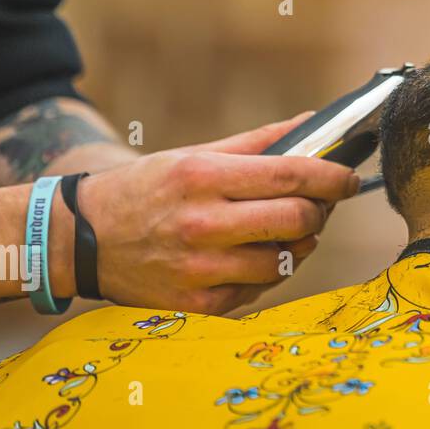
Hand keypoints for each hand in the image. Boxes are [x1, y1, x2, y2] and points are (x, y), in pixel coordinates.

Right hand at [66, 113, 357, 314]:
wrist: (80, 240)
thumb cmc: (145, 190)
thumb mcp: (195, 154)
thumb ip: (258, 142)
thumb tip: (313, 124)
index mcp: (204, 178)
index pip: (291, 176)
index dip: (332, 177)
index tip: (349, 177)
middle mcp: (202, 225)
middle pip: (297, 220)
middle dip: (320, 212)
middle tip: (319, 205)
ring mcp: (200, 270)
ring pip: (285, 261)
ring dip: (297, 245)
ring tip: (283, 231)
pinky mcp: (198, 304)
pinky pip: (260, 290)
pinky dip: (268, 272)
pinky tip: (252, 256)